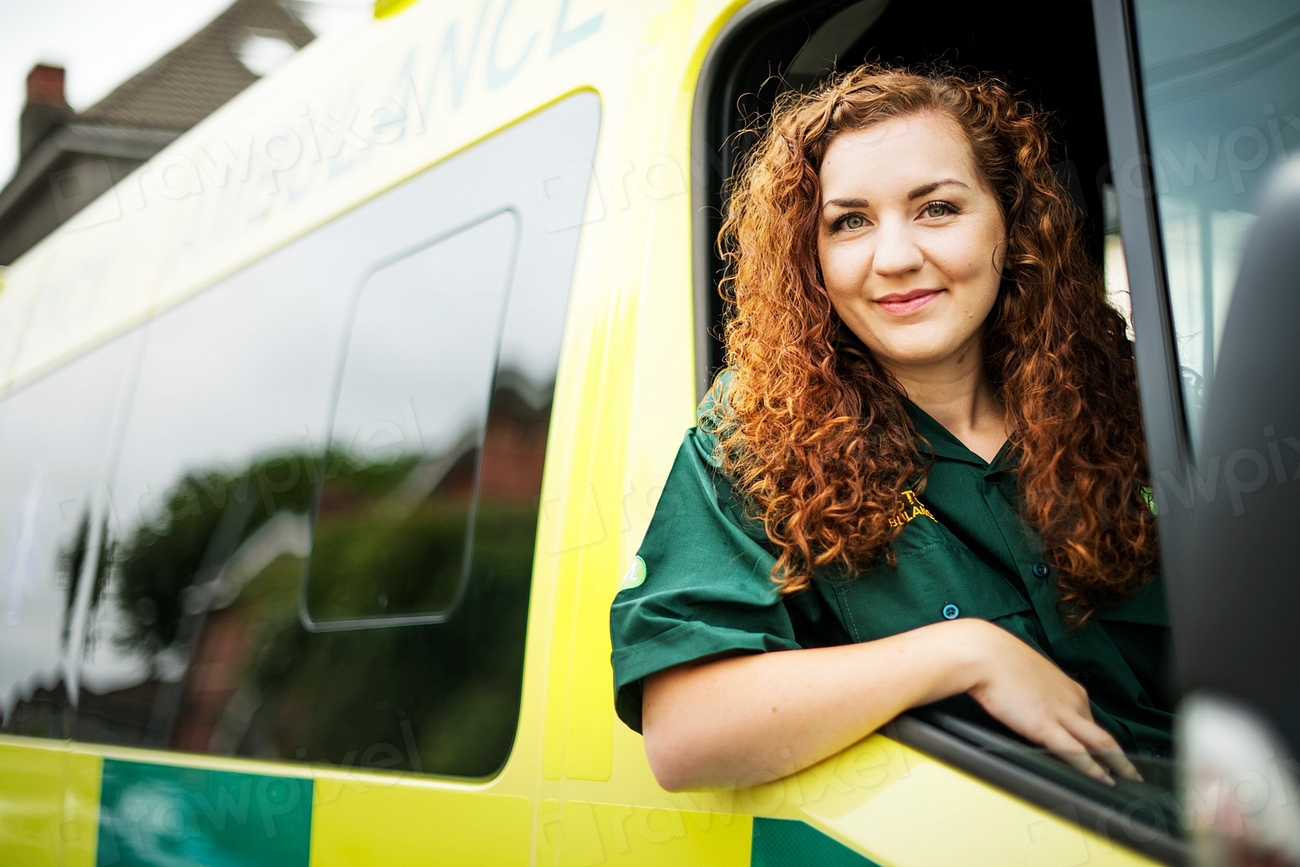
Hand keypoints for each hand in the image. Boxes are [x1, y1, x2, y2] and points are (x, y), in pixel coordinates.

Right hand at [962, 620, 1141, 784]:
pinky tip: (1104, 780)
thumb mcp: (1026, 674)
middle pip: (1102, 733)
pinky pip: (1078, 753)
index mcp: (1067, 686)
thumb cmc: (995, 659)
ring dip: (1119, 764)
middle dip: (1119, 755)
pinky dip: (1094, 769)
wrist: (983, 653)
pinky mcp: (1047, 726)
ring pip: (1101, 744)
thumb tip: (1032, 703)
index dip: (1099, 738)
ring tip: (1129, 780)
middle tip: (1132, 772)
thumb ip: (1037, 692)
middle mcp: (1072, 699)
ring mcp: (1062, 713)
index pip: (1090, 717)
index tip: (1105, 751)